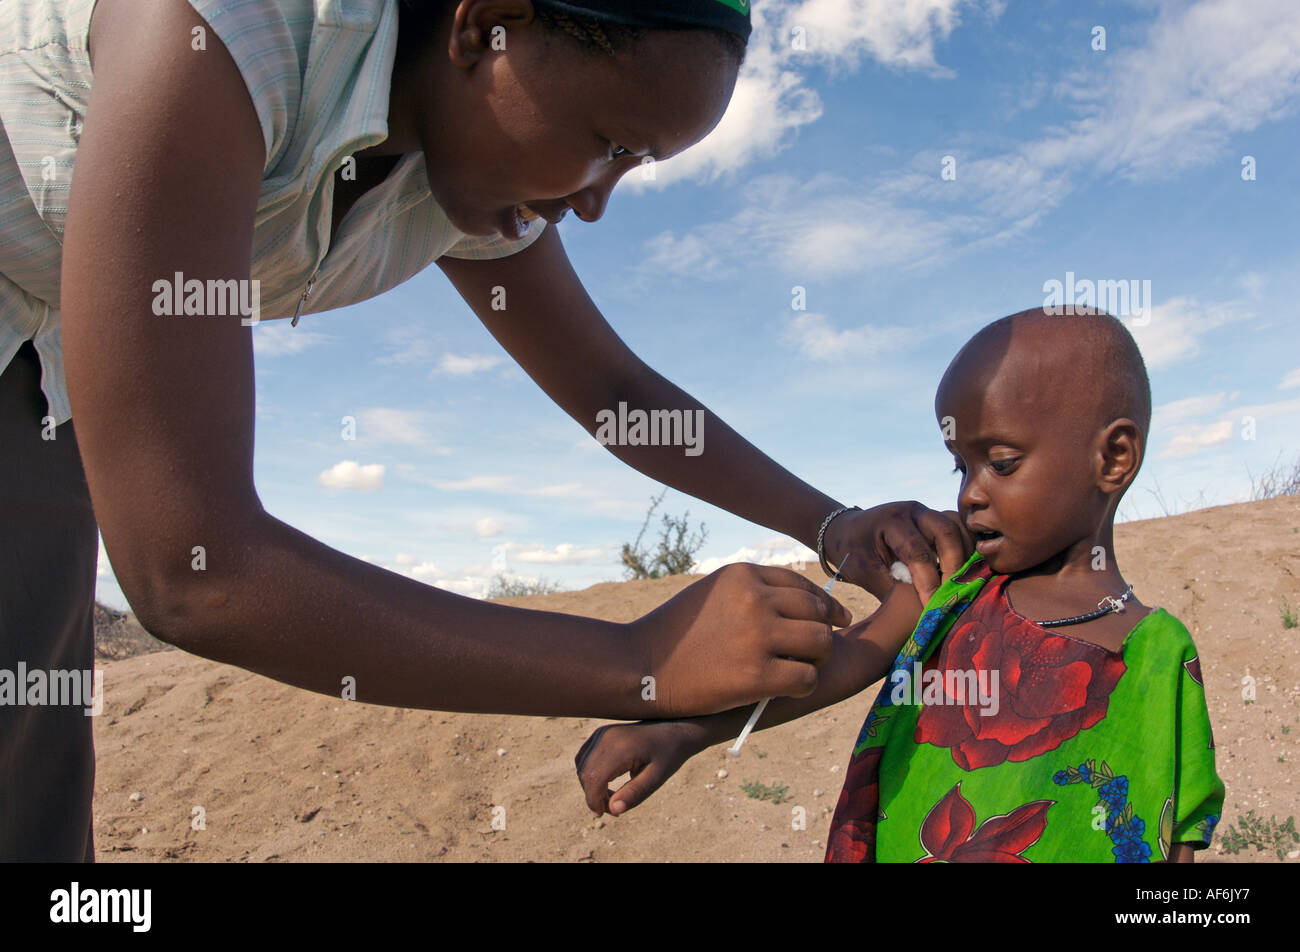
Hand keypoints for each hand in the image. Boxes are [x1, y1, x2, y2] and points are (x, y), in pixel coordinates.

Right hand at [574, 720, 703, 815]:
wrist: (673, 729)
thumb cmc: (668, 754)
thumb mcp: (657, 777)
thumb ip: (635, 793)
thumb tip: (613, 810)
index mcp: (621, 747)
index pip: (594, 777)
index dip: (594, 800)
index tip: (603, 814)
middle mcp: (606, 737)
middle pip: (585, 773)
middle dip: (593, 796)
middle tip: (613, 810)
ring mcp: (602, 734)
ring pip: (582, 766)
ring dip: (591, 786)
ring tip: (612, 798)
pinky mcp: (601, 734)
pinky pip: (585, 758)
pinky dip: (590, 774)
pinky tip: (606, 784)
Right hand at [630, 563, 851, 716]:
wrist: (640, 665)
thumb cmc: (676, 631)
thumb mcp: (713, 592)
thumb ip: (753, 590)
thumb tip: (807, 601)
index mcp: (743, 575)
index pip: (804, 585)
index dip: (824, 604)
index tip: (835, 619)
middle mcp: (754, 599)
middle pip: (818, 612)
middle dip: (824, 631)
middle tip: (815, 650)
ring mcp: (756, 637)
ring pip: (821, 642)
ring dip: (818, 658)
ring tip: (801, 668)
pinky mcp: (755, 676)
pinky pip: (807, 677)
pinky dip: (804, 684)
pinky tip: (788, 687)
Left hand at [824, 503, 972, 602]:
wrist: (847, 531)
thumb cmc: (854, 553)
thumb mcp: (867, 573)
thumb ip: (895, 589)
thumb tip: (925, 611)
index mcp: (891, 522)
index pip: (917, 553)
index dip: (929, 582)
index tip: (934, 608)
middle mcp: (913, 511)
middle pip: (946, 532)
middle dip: (955, 566)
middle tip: (955, 595)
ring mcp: (927, 513)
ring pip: (958, 527)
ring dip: (966, 555)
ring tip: (965, 584)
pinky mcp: (936, 520)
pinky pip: (960, 530)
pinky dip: (966, 549)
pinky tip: (965, 572)